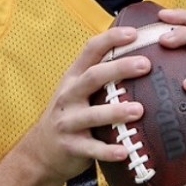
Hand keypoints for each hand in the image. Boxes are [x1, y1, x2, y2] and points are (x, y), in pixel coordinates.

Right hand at [20, 26, 150, 183]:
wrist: (40, 151)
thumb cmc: (71, 114)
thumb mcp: (78, 90)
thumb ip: (101, 74)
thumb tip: (140, 53)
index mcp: (74, 77)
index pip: (91, 50)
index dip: (111, 39)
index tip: (134, 33)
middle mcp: (69, 95)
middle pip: (93, 76)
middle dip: (119, 68)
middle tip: (146, 65)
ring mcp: (68, 121)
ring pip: (92, 114)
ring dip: (116, 111)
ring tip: (139, 110)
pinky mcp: (70, 146)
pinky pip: (91, 148)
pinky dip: (107, 151)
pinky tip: (124, 151)